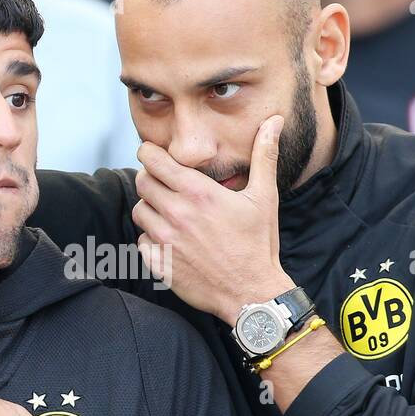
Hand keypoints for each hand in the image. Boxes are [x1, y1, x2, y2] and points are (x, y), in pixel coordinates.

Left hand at [132, 114, 294, 323]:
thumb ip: (265, 155)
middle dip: (151, 179)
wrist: (252, 294)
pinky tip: (172, 240)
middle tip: (166, 186)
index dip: (149, 153)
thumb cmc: (259, 244)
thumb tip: (275, 121)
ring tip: (171, 213)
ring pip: (139, 211)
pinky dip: (152, 239)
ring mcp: (166, 241)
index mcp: (198, 193)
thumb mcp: (265, 197)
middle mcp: (177, 214)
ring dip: (150, 209)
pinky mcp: (160, 264)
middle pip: (142, 182)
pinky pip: (142, 242)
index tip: (154, 155)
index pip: (153, 160)